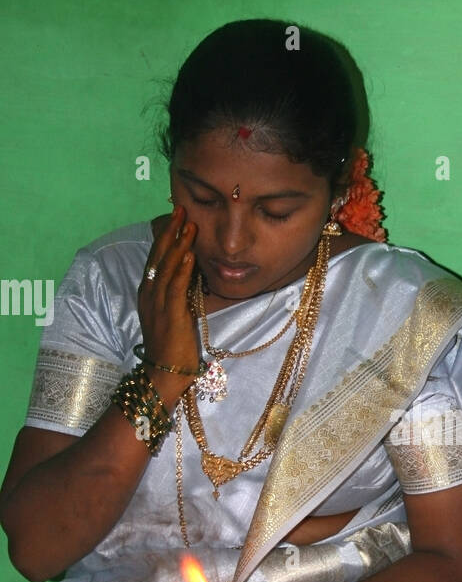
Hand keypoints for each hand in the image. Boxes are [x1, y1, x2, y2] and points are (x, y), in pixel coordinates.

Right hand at [137, 206, 201, 379]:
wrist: (163, 372)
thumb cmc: (171, 346)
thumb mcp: (174, 312)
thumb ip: (179, 292)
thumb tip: (191, 271)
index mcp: (149, 293)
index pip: (156, 258)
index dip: (165, 236)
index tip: (176, 217)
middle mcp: (149, 294)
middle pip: (158, 256)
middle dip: (170, 231)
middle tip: (180, 209)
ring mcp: (158, 304)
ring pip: (166, 267)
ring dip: (178, 243)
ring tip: (188, 223)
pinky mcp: (170, 315)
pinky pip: (175, 287)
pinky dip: (181, 269)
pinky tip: (188, 253)